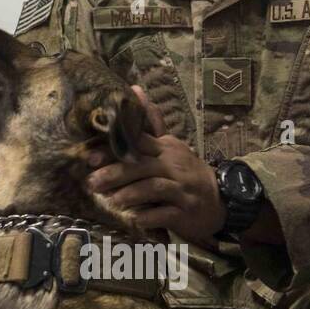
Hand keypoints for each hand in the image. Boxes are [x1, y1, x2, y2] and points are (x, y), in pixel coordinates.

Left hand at [83, 86, 224, 243]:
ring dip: (130, 195)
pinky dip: (149, 216)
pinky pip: (166, 213)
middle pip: (142, 166)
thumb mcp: (169, 146)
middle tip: (92, 183)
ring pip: (154, 188)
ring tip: (111, 201)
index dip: (114, 148)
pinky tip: (134, 219)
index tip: (90, 158)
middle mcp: (174, 165)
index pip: (138, 142)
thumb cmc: (184, 172)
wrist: (219, 199)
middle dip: (115, 174)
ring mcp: (182, 189)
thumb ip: (150, 122)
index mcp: (166, 148)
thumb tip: (135, 89)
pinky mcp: (186, 211)